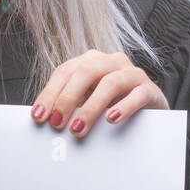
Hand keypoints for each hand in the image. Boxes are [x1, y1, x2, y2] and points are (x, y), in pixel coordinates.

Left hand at [30, 50, 168, 136]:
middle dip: (67, 99)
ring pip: (110, 83)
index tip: (39, 116)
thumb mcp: (88, 101)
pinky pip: (137, 95)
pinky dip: (123, 107)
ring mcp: (132, 73)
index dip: (50, 93)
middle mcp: (111, 62)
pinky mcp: (150, 89)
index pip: (65, 71)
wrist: (150, 108)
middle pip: (86, 73)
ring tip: (79, 128)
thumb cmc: (112, 104)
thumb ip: (70, 105)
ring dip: (91, 107)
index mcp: (91, 61)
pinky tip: (111, 119)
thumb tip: (46, 120)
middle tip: (57, 123)